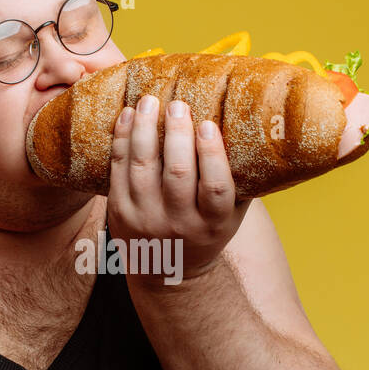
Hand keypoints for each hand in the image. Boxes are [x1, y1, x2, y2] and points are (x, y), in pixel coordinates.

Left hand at [107, 95, 251, 282]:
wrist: (167, 268)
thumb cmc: (205, 229)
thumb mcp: (230, 215)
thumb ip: (239, 181)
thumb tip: (250, 127)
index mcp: (213, 223)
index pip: (215, 188)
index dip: (211, 155)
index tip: (207, 124)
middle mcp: (179, 224)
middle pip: (177, 174)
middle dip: (176, 135)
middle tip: (177, 105)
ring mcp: (145, 219)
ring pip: (143, 168)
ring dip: (144, 130)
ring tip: (149, 101)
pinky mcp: (119, 213)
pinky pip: (118, 170)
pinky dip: (121, 140)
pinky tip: (127, 115)